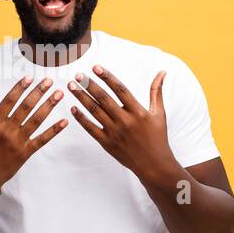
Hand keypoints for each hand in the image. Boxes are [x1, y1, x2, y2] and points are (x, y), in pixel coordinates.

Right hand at [0, 76, 66, 195]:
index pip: (9, 101)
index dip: (20, 88)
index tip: (29, 78)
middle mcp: (6, 131)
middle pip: (25, 107)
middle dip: (38, 92)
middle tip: (49, 81)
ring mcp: (17, 143)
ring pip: (36, 120)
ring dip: (49, 106)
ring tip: (59, 94)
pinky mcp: (25, 153)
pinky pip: (42, 140)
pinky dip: (54, 131)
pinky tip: (64, 121)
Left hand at [67, 66, 180, 185]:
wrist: (154, 165)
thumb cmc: (158, 137)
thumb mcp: (159, 113)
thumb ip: (157, 91)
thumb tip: (162, 72)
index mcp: (138, 112)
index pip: (120, 90)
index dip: (107, 77)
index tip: (95, 67)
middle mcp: (125, 121)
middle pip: (104, 99)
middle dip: (89, 85)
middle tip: (77, 74)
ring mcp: (115, 133)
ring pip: (94, 111)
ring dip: (81, 97)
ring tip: (71, 86)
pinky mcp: (107, 143)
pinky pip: (91, 128)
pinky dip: (81, 118)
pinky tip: (73, 108)